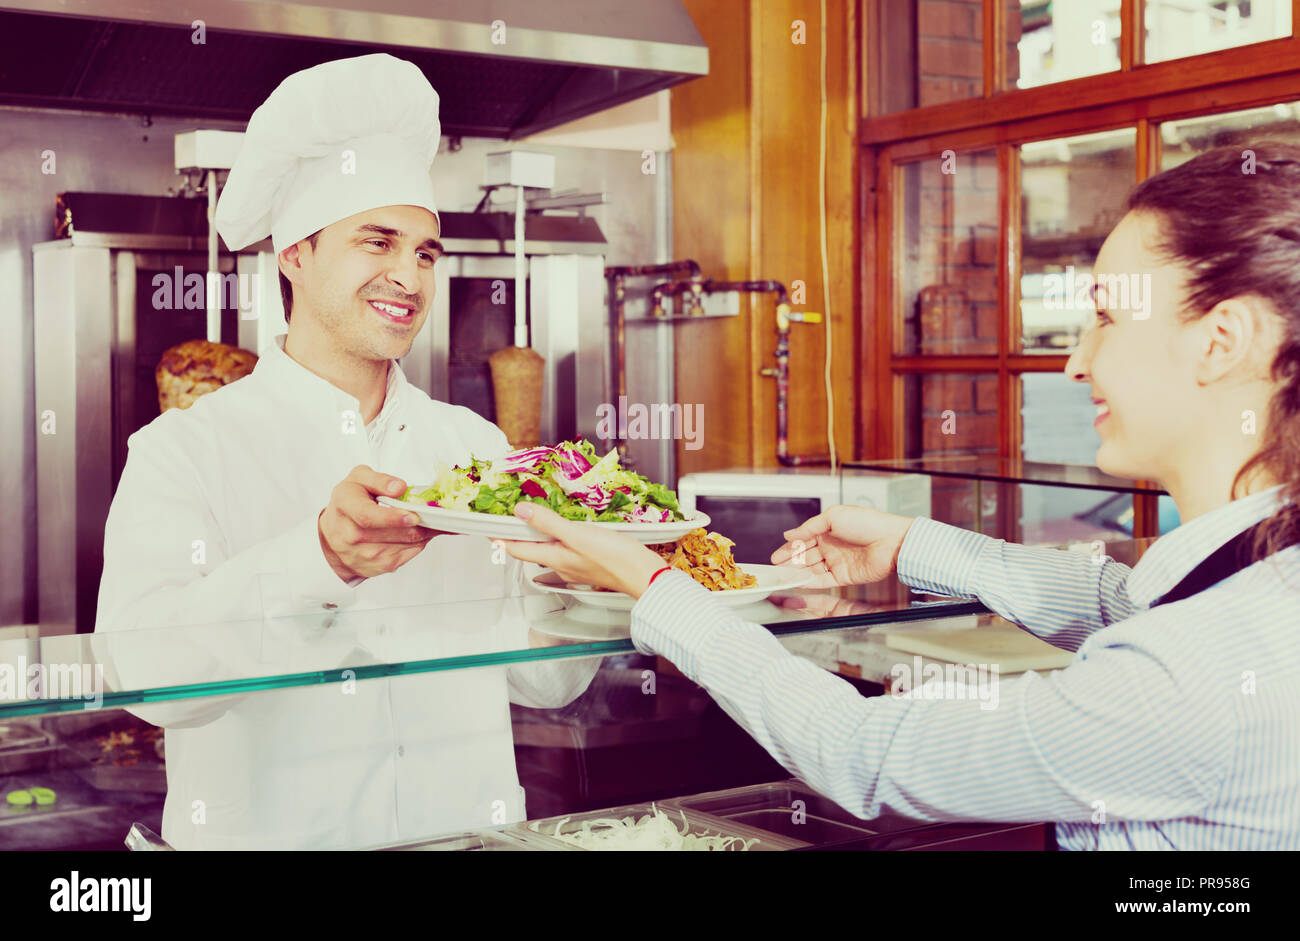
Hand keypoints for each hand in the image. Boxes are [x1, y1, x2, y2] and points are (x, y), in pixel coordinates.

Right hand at [318, 465, 443, 581]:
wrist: (334, 533)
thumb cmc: (350, 502)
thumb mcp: (359, 479)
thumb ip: (379, 479)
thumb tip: (399, 487)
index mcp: (345, 505)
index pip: (368, 517)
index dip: (392, 518)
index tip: (413, 516)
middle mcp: (351, 534)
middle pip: (393, 534)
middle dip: (420, 524)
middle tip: (439, 516)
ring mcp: (364, 554)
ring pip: (406, 545)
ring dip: (424, 533)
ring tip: (433, 521)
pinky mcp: (377, 566)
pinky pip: (407, 554)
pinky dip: (420, 542)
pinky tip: (421, 532)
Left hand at [498, 503, 666, 598]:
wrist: (644, 574)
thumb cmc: (614, 557)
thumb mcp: (578, 535)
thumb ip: (548, 523)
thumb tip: (520, 511)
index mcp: (554, 558)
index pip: (517, 549)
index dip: (500, 538)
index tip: (487, 527)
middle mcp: (561, 564)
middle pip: (531, 550)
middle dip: (518, 535)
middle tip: (510, 517)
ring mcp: (576, 565)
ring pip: (549, 549)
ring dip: (539, 535)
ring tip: (536, 518)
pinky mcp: (590, 562)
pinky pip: (566, 549)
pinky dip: (560, 537)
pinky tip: (569, 528)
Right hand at [770, 505, 914, 588]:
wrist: (891, 541)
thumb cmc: (867, 523)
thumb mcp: (834, 516)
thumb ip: (809, 527)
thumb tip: (790, 534)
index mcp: (828, 530)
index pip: (803, 541)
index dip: (789, 549)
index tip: (775, 556)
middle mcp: (831, 547)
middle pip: (805, 557)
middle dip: (789, 563)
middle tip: (775, 569)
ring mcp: (837, 562)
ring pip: (812, 570)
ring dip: (797, 573)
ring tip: (782, 577)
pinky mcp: (844, 577)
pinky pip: (823, 581)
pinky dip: (810, 582)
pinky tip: (798, 583)